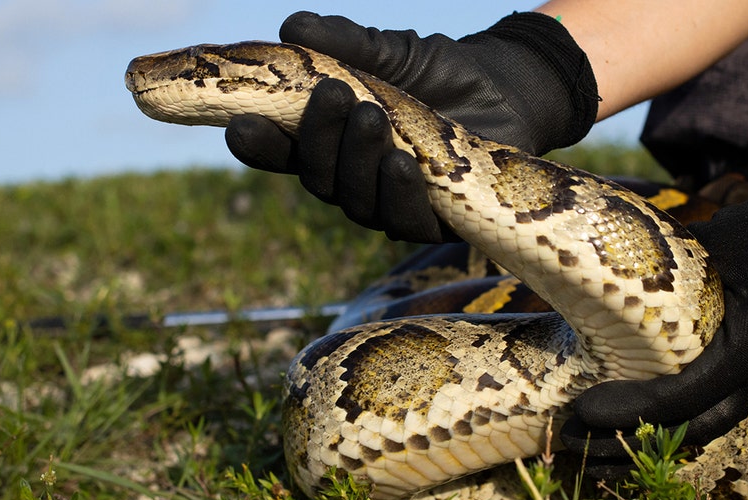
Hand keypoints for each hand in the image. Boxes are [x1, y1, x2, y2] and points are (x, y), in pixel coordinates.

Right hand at [225, 11, 597, 241]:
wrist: (508, 92)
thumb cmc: (440, 73)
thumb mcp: (392, 52)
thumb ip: (347, 43)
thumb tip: (294, 27)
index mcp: (331, 144)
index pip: (282, 152)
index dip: (257, 145)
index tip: (239, 125)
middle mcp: (353, 179)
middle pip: (318, 178)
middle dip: (319, 138)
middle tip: (333, 95)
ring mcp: (391, 204)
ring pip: (357, 202)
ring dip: (359, 161)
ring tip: (371, 117)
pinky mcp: (434, 223)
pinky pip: (406, 221)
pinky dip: (400, 193)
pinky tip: (403, 163)